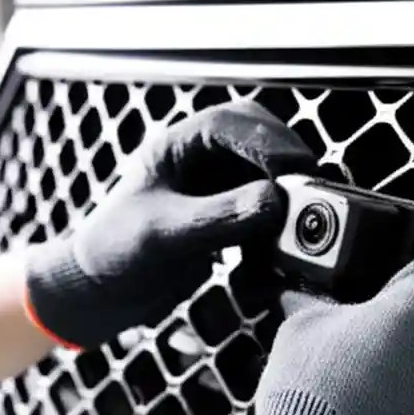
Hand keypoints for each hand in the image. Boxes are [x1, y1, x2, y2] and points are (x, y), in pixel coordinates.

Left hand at [24, 101, 313, 347]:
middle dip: (289, 166)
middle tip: (311, 195)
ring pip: (270, 174)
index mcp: (178, 143)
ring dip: (286, 197)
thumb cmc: (115, 253)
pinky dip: (276, 226)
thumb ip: (218, 217)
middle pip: (263, 140)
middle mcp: (202, 156)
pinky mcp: (227, 211)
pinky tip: (274, 252)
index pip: (235, 122)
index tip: (298, 173)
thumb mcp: (163, 235)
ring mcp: (217, 183)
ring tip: (296, 226)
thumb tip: (274, 201)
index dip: (272, 143)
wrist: (102, 292)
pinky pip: (265, 206)